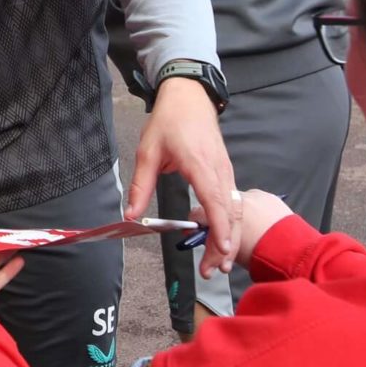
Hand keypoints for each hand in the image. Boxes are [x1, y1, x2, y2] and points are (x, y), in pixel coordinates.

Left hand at [128, 77, 237, 276]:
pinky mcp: (226, 173)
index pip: (214, 200)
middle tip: (213, 270)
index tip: (222, 249)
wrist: (190, 96)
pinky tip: (221, 241)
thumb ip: (141, 186)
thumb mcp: (147, 152)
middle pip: (229, 212)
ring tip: (218, 263)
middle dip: (224, 243)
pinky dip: (229, 223)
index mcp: (199, 164)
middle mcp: (219, 170)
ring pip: (234, 210)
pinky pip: (233, 202)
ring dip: (228, 236)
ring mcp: (226, 171)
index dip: (219, 226)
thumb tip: (131, 216)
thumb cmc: (168, 121)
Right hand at [189, 190, 289, 268]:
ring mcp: (254, 195)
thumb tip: (206, 245)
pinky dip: (253, 212)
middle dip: (217, 222)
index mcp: (224, 213)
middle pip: (217, 206)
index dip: (195, 227)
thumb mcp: (230, 254)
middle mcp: (237, 198)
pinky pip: (254, 201)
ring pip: (236, 202)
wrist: (296, 251)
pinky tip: (258, 226)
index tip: (195, 235)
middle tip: (221, 239)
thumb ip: (214, 246)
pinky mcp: (269, 196)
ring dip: (235, 217)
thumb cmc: (262, 256)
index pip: (198, 214)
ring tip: (245, 235)